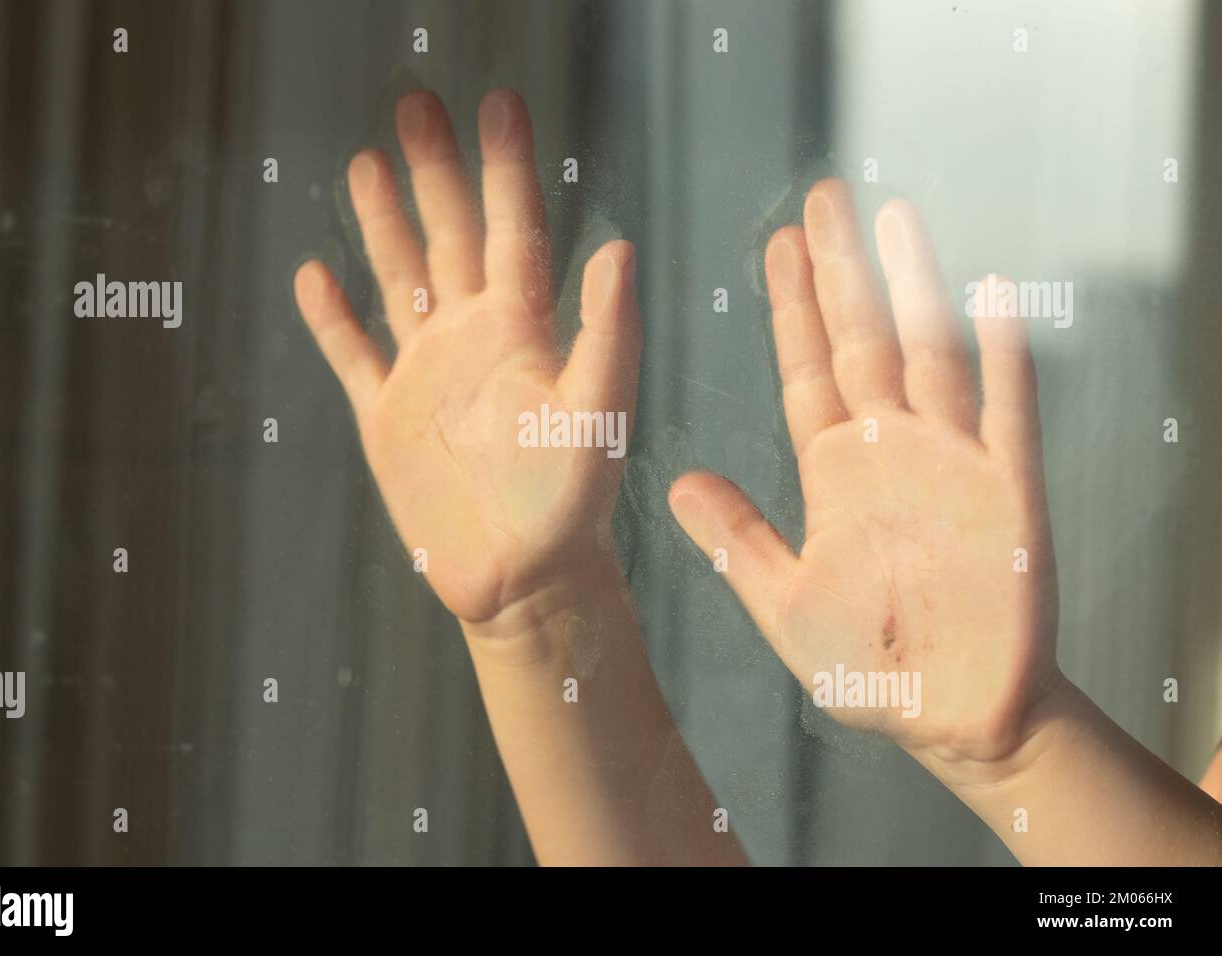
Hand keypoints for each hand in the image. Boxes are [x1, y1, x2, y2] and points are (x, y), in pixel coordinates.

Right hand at [294, 89, 638, 625]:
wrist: (523, 579)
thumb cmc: (572, 502)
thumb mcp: (598, 413)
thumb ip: (608, 333)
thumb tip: (618, 248)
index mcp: (524, 329)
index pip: (512, 228)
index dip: (505, 166)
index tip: (497, 103)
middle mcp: (474, 338)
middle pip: (447, 234)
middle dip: (433, 169)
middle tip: (415, 103)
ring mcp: (427, 374)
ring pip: (399, 278)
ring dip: (383, 222)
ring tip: (365, 162)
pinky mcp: (388, 418)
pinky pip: (353, 355)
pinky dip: (332, 319)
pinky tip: (314, 275)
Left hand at [669, 179, 1060, 776]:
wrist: (955, 720)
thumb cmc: (872, 668)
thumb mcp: (784, 602)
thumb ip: (736, 540)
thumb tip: (677, 480)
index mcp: (835, 474)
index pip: (809, 372)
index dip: (792, 310)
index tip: (775, 246)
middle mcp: (891, 454)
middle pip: (862, 343)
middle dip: (841, 272)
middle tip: (822, 199)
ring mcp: (951, 466)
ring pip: (929, 358)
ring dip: (912, 288)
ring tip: (892, 218)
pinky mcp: (1007, 495)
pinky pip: (1005, 414)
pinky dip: (1001, 356)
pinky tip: (990, 294)